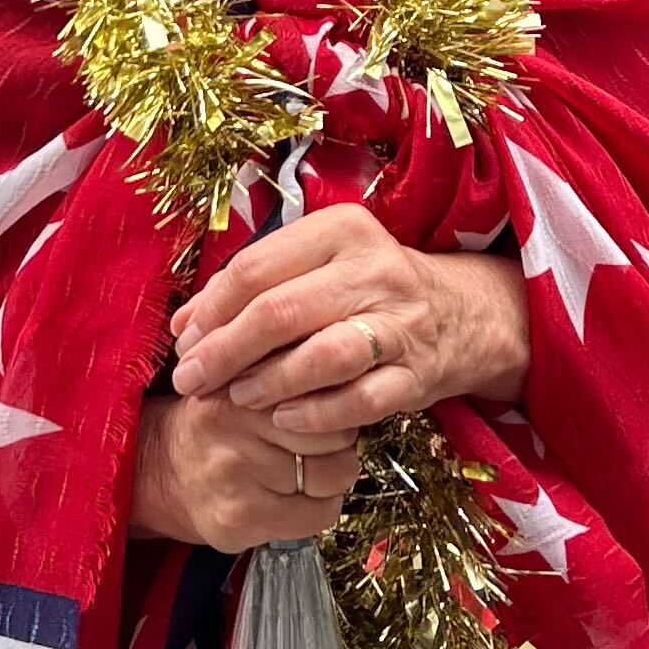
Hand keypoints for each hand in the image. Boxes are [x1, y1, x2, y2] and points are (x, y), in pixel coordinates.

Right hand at [129, 387, 360, 551]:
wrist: (162, 470)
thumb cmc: (220, 422)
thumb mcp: (244, 374)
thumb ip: (289, 363)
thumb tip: (351, 368)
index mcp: (238, 380)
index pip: (326, 385)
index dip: (337, 398)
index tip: (329, 404)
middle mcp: (233, 422)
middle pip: (337, 431)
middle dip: (339, 440)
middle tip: (317, 443)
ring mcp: (236, 473)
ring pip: (334, 475)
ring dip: (331, 477)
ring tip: (304, 470)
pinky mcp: (242, 517)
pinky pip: (319, 514)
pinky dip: (319, 508)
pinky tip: (295, 499)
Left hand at [170, 204, 535, 435]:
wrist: (463, 315)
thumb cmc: (368, 290)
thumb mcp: (320, 266)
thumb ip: (255, 287)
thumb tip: (184, 325)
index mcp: (341, 230)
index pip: (254, 268)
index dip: (209, 310)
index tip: (184, 341)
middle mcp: (373, 268)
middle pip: (278, 311)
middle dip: (223, 352)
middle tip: (191, 380)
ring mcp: (400, 321)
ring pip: (320, 354)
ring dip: (268, 381)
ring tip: (237, 397)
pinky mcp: (417, 372)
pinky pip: (359, 399)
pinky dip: (315, 413)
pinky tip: (284, 418)